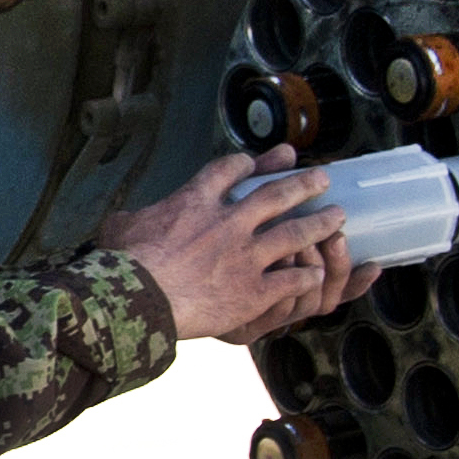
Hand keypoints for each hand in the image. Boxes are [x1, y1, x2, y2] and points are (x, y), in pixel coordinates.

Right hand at [98, 145, 372, 342]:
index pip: (228, 171)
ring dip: (319, 224)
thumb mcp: (121, 225)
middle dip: (302, 183)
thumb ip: (132, 218)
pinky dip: (307, 275)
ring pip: (295, 234)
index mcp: (195, 201)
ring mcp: (246, 257)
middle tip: (322, 177)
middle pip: (276, 195)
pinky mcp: (254, 291)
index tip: (260, 160)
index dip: (249, 163)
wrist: (139, 297)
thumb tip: (122, 221)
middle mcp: (229, 222)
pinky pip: (291, 280)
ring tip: (337, 216)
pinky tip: (318, 273)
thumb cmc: (123, 261)